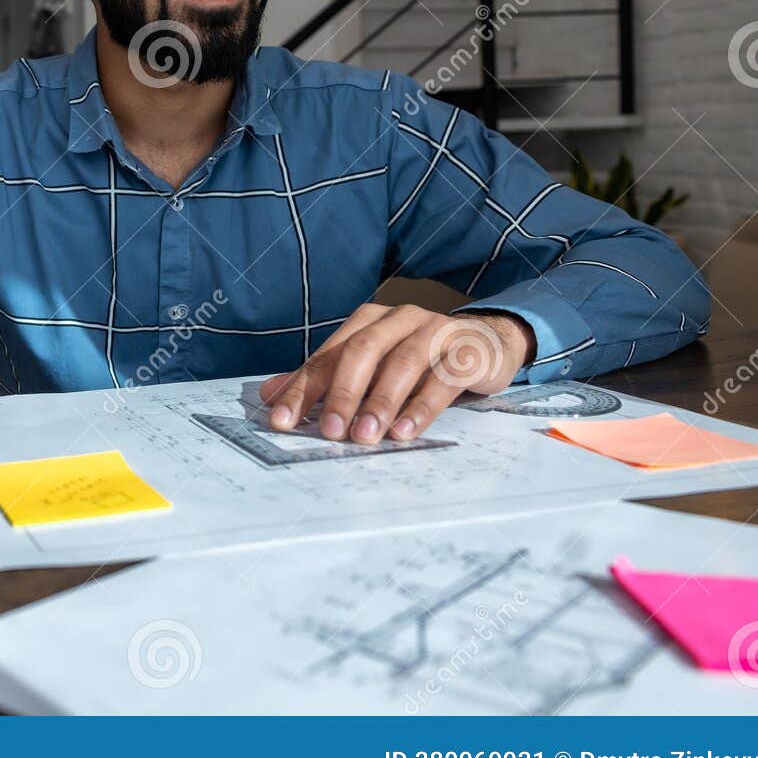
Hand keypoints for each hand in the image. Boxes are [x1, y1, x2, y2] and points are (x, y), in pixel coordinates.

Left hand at [259, 304, 533, 444]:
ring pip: (401, 364)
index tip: (281, 420)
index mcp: (367, 321)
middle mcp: (398, 320)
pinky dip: (421, 407)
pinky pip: (442, 379)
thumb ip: (324, 378)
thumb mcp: (372, 366)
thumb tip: (268, 394)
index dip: (303, 388)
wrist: (488, 343)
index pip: (327, 356)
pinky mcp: (467, 352)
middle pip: (362, 353)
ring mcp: (434, 332)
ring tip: (364, 437)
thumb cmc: (420, 360)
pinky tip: (404, 432)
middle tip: (329, 432)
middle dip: (342, 394)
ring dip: (380, 403)